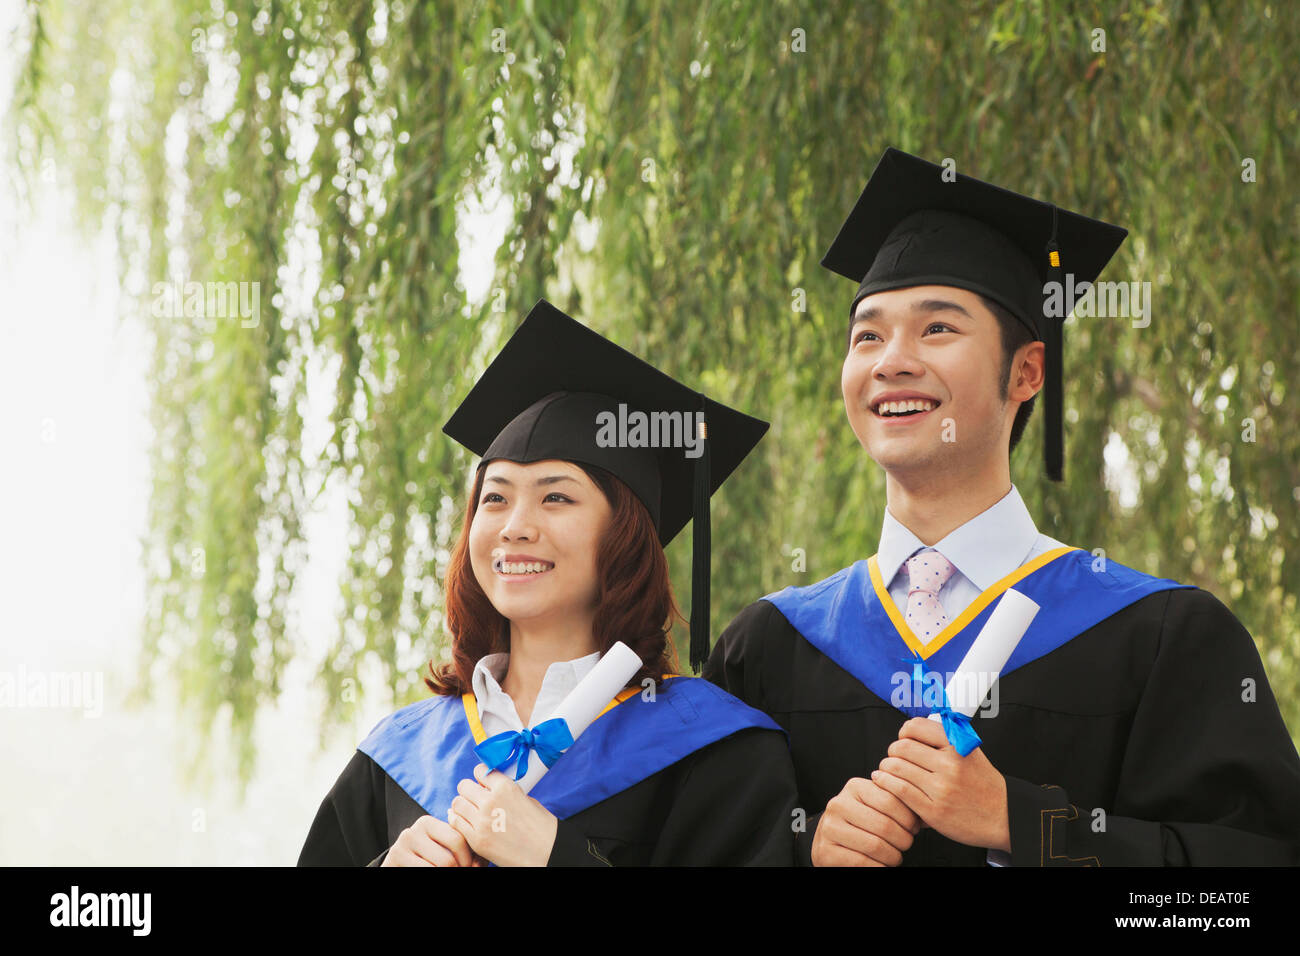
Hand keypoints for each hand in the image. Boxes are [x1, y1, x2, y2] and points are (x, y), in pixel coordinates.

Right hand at [380, 814, 480, 866]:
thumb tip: (479, 864)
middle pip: (447, 858)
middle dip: (459, 870)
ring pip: (438, 867)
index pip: (458, 839)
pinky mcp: (395, 856)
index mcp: (428, 822)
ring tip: (451, 874)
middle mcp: (414, 829)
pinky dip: (434, 876)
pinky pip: (425, 871)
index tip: (472, 868)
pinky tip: (435, 875)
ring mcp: (403, 844)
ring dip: (449, 874)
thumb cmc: (426, 862)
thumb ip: (465, 852)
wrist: (397, 867)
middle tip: (463, 872)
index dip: (469, 860)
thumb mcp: (444, 853)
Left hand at [448, 763, 558, 866]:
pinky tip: (469, 824)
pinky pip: (456, 823)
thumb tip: (486, 789)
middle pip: (464, 786)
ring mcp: (481, 822)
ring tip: (472, 812)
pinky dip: (460, 821)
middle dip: (469, 791)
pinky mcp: (477, 840)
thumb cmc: (541, 826)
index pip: (480, 771)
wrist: (547, 852)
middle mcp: (490, 802)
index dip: (481, 777)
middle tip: (476, 798)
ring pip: (457, 804)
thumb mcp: (526, 799)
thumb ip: (504, 792)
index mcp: (506, 788)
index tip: (483, 783)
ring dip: (463, 806)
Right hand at [811, 776, 923, 865]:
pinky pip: (861, 862)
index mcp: (854, 787)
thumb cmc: (860, 824)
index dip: (909, 818)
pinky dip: (879, 866)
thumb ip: (894, 803)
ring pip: (875, 845)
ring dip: (893, 856)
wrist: (831, 841)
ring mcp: (829, 828)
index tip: (913, 828)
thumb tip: (923, 813)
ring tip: (895, 856)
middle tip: (906, 844)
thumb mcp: (875, 806)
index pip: (890, 800)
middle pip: (885, 825)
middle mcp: (838, 804)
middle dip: (903, 840)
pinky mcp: (825, 851)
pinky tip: (882, 864)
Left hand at [871, 716, 1010, 851]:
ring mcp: (941, 788)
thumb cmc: (983, 784)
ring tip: (888, 770)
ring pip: (896, 768)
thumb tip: (914, 729)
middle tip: (894, 757)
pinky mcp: (933, 810)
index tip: (903, 738)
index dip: (904, 731)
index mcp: (958, 746)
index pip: (917, 727)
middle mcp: (950, 764)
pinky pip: (899, 790)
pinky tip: (883, 781)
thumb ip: (946, 739)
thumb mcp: (971, 752)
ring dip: (886, 767)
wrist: (1004, 816)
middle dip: (893, 751)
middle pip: (902, 748)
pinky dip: (886, 783)